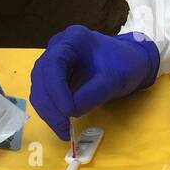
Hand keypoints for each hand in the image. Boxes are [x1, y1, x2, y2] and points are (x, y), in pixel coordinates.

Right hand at [29, 26, 160, 140]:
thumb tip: (71, 112)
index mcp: (73, 39)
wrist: (130, 62)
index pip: (53, 63)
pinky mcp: (54, 76)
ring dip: (47, 110)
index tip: (67, 112)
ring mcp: (53, 60)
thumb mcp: (114, 79)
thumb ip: (93, 94)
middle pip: (41, 76)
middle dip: (50, 105)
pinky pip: (45, 94)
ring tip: (63, 130)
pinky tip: (61, 123)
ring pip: (39, 87)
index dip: (56, 89)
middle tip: (63, 128)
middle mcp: (58, 47)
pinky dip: (50, 110)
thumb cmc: (124, 64)